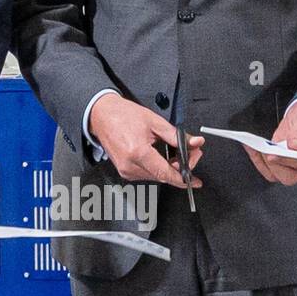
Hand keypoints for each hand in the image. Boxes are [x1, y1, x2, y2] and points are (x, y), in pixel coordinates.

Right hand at [88, 93, 202, 188]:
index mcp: (138, 152)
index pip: (166, 173)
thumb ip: (177, 135)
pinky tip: (161, 156)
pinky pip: (146, 174)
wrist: (101, 115)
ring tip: (175, 153)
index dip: (183, 178)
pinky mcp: (124, 170)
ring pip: (155, 176)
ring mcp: (125, 170)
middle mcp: (130, 165)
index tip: (195, 181)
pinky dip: (157, 168)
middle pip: (163, 176)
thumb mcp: (154, 121)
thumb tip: (195, 143)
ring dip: (169, 168)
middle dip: (180, 167)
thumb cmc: (123, 115)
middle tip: (190, 153)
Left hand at [260, 98, 296, 185]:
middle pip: (288, 176)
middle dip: (273, 164)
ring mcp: (293, 165)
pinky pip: (268, 168)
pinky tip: (252, 148)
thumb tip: (295, 146)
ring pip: (275, 175)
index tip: (272, 154)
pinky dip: (258, 159)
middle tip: (262, 149)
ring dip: (262, 162)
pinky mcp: (282, 162)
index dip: (286, 161)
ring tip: (255, 147)